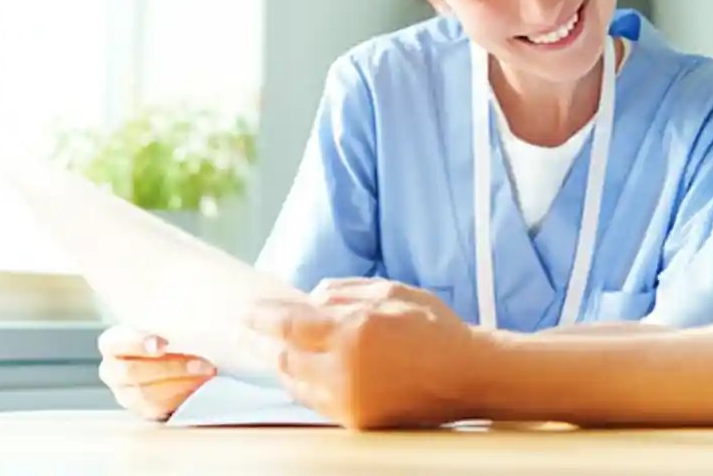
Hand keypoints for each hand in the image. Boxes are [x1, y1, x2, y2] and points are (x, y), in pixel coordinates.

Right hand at [97, 324, 217, 420]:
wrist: (170, 352)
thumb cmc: (169, 331)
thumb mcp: (167, 319)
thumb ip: (176, 317)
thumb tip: (211, 309)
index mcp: (112, 343)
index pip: (116, 341)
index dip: (137, 342)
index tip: (163, 343)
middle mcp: (112, 371)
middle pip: (133, 372)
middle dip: (172, 368)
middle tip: (205, 364)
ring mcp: (125, 395)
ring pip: (147, 395)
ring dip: (181, 385)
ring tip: (208, 375)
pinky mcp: (141, 411)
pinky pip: (158, 411)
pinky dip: (181, 399)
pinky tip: (200, 388)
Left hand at [250, 277, 483, 428]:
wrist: (467, 375)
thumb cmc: (434, 329)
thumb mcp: (391, 291)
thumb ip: (345, 292)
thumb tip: (310, 299)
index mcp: (354, 332)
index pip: (291, 325)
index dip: (264, 317)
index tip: (248, 311)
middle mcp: (346, 370)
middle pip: (285, 358)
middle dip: (261, 343)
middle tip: (244, 332)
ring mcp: (349, 400)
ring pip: (296, 384)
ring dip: (279, 365)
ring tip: (268, 350)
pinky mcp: (356, 421)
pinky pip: (314, 402)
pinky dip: (301, 384)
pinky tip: (297, 372)